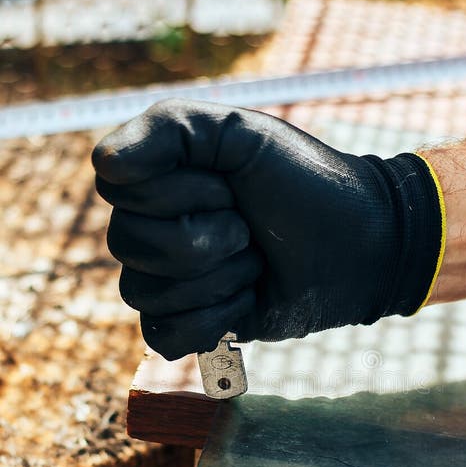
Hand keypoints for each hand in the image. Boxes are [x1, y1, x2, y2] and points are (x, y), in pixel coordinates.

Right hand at [92, 100, 443, 359]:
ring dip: (216, 279)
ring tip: (256, 264)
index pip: (120, 190)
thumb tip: (104, 164)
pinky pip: (162, 336)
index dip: (177, 193)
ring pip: (144, 293)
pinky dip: (209, 322)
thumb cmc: (306, 183)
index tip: (229, 185)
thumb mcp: (241, 135)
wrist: (361, 247)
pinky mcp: (195, 324)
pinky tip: (245, 302)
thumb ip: (168, 130)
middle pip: (129, 245)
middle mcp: (157, 227)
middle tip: (250, 230)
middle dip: (205, 239)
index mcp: (162, 177)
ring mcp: (174, 279)